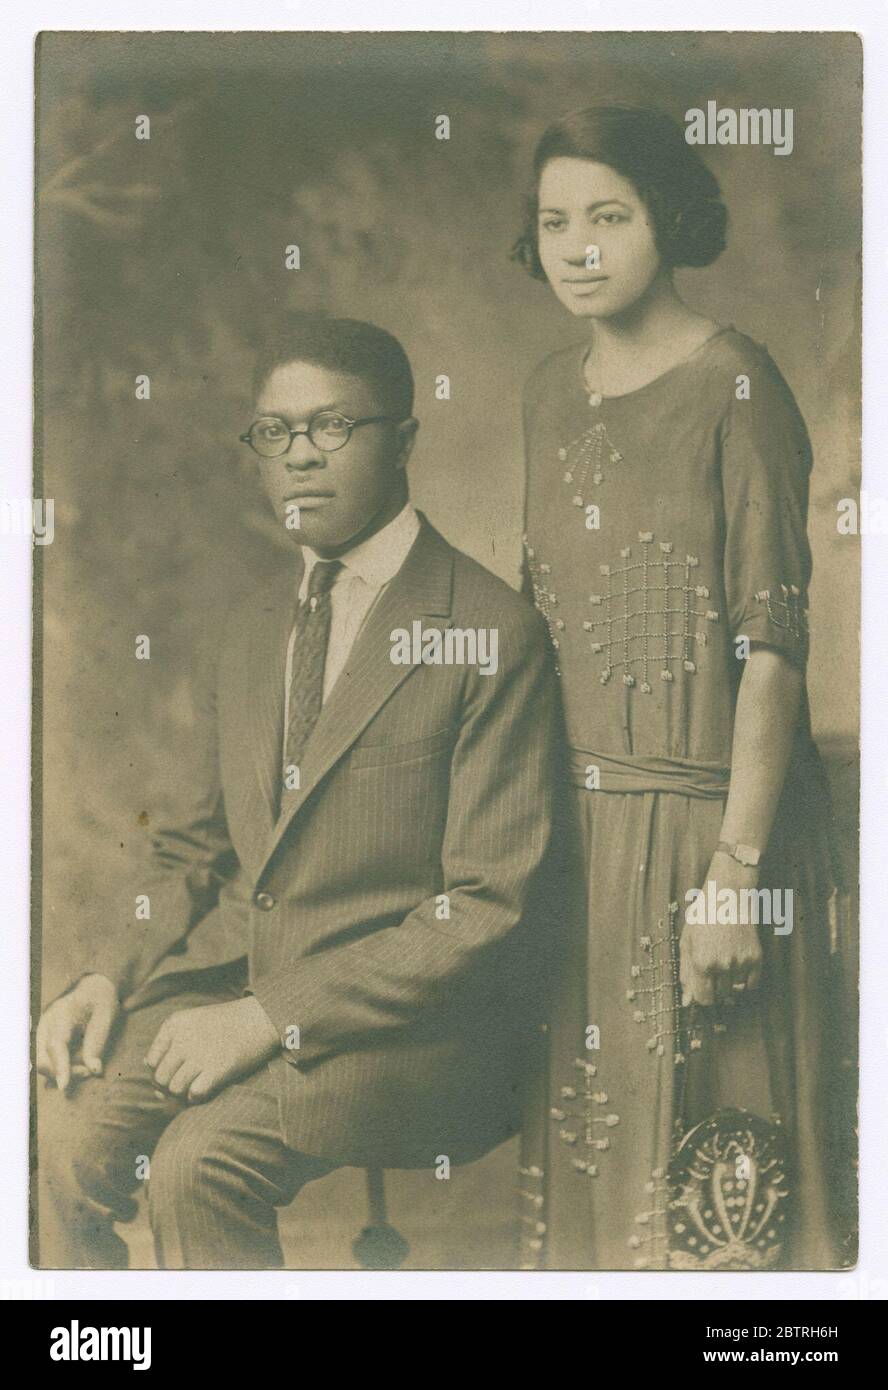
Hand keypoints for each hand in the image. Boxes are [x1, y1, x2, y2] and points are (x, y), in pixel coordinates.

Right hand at [36, 974, 119, 1092]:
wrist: (92, 986)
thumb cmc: (101, 999)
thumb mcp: (106, 1016)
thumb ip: (98, 1042)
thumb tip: (94, 1070)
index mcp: (62, 1013)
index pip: (56, 1045)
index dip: (60, 1067)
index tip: (64, 1086)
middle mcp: (46, 1024)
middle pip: (43, 1059)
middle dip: (63, 1073)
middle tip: (88, 1072)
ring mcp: (42, 1032)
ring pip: (43, 1063)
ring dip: (63, 1071)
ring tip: (87, 1067)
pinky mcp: (44, 1039)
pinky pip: (47, 1060)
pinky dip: (61, 1067)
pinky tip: (78, 1066)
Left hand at [145, 996, 279, 1102]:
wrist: (262, 1017)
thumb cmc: (227, 1025)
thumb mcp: (193, 1024)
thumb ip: (171, 1052)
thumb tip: (156, 1092)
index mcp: (175, 1024)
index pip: (150, 1062)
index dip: (161, 1073)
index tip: (177, 1073)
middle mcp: (183, 1038)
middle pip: (160, 1079)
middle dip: (170, 1088)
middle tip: (187, 1084)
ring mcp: (200, 1054)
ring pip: (175, 1089)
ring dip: (184, 1094)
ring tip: (197, 1086)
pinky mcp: (218, 1068)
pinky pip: (194, 1094)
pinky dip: (197, 1097)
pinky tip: (207, 1089)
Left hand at [680, 853, 763, 1007]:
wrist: (728, 896)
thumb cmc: (702, 918)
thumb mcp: (687, 943)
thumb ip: (686, 975)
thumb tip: (687, 1003)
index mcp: (702, 962)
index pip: (705, 1000)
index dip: (703, 997)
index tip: (704, 989)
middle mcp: (723, 965)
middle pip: (721, 996)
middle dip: (716, 988)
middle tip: (714, 968)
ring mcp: (742, 962)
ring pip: (736, 990)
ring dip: (730, 983)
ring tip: (725, 961)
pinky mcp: (757, 958)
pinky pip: (752, 985)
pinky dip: (745, 981)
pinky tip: (738, 965)